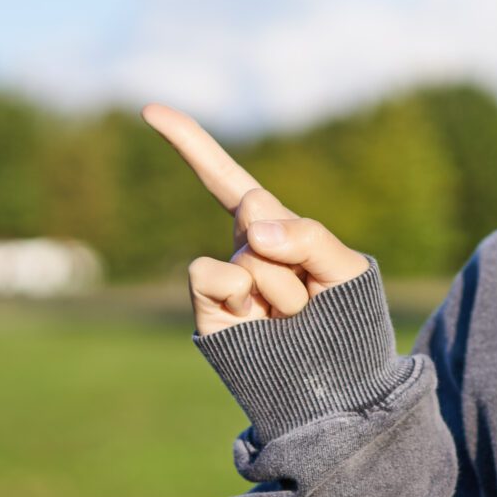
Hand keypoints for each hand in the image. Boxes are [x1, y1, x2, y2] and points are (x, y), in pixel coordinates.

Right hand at [141, 102, 369, 337]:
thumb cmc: (346, 321)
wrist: (337, 388)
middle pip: (256, 207)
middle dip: (294, 244)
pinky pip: (214, 275)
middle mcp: (240, 250)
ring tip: (294, 314)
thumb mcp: (346, 268)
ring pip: (247, 250)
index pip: (226, 179)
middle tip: (309, 288)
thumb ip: (308, 236)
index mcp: (272, 228)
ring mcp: (222, 280)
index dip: (189, 143)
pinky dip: (242, 292)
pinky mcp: (207, 311)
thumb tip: (253, 231)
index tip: (149, 109)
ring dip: (282, 284)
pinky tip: (258, 318)